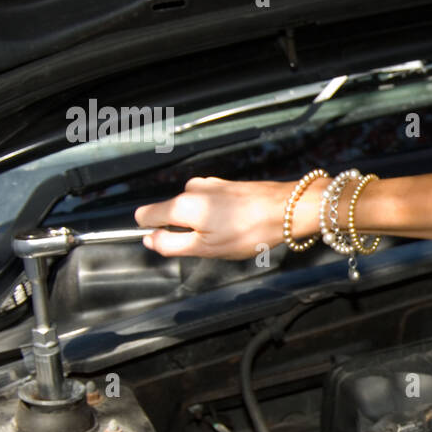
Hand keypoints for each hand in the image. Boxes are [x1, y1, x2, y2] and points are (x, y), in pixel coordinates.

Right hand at [134, 177, 305, 259]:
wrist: (287, 209)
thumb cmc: (249, 231)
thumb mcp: (206, 248)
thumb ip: (172, 244)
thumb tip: (148, 240)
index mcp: (181, 205)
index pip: (144, 215)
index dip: (153, 232)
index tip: (174, 243)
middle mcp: (190, 189)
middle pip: (170, 214)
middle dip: (186, 231)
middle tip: (213, 243)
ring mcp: (209, 183)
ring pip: (192, 210)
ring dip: (205, 224)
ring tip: (231, 234)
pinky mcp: (225, 184)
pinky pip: (209, 204)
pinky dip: (218, 216)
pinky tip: (239, 223)